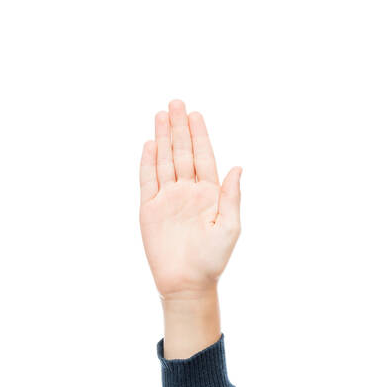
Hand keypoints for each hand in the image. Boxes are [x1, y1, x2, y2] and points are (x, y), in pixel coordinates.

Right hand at [139, 98, 241, 298]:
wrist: (186, 283)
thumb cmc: (212, 260)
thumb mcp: (229, 227)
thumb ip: (231, 197)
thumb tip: (238, 167)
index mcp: (209, 195)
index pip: (203, 158)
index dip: (200, 137)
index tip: (196, 115)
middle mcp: (188, 193)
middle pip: (182, 154)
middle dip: (180, 129)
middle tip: (176, 103)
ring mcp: (168, 199)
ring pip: (165, 162)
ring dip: (164, 138)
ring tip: (161, 114)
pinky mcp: (149, 209)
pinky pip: (147, 180)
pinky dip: (148, 162)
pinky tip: (150, 144)